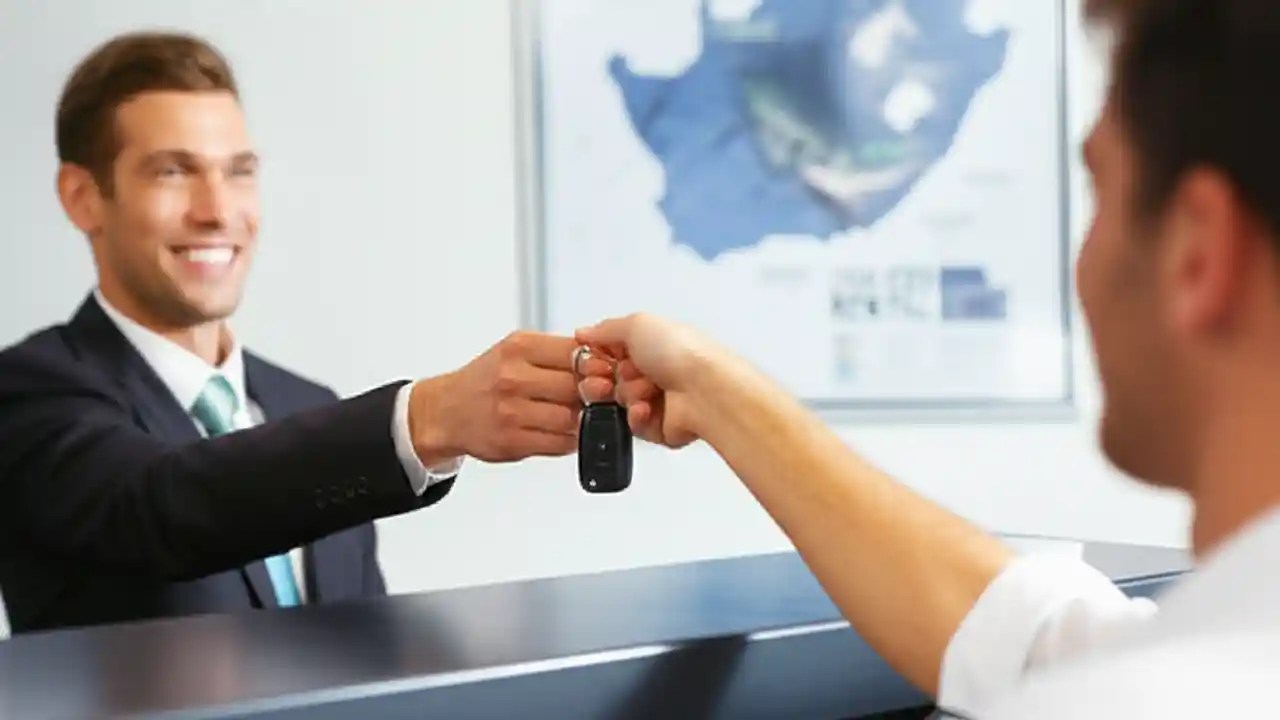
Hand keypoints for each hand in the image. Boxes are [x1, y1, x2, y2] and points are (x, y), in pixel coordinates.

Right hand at [409, 331, 611, 462]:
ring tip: (582, 414)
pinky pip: (560, 443)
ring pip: (572, 418)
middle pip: (577, 386)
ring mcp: (512, 412)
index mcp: (519, 348)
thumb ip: (558, 353)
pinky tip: (566, 431)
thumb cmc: (487, 380)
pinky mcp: (513, 442)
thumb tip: (605, 358)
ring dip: (585, 419)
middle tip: (601, 396)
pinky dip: (571, 439)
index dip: (598, 364)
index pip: (576, 352)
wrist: (447, 411)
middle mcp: (513, 378)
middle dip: (595, 393)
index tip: (606, 370)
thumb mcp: (517, 350)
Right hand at [574, 313, 722, 448]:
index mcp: (647, 345)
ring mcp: (655, 399)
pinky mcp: (659, 426)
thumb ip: (606, 329)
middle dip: (609, 378)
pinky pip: (631, 426)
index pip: (604, 354)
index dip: (595, 359)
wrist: (706, 389)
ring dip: (628, 395)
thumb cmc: (682, 353)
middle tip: (622, 374)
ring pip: (617, 403)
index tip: (596, 359)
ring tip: (648, 389)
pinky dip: (636, 417)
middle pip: (606, 380)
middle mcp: (651, 370)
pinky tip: (648, 408)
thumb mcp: (637, 324)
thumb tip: (585, 332)